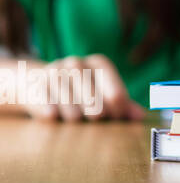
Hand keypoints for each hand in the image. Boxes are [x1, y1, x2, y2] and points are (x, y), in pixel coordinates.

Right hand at [24, 54, 145, 121]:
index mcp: (100, 63)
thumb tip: (140, 117)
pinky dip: (55, 116)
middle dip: (96, 117)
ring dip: (75, 119)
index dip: (118, 113)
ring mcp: (56, 71)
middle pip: (95, 103)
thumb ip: (122, 104)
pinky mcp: (36, 84)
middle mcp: (78, 63)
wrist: (39, 81)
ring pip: (72, 110)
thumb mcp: (102, 93)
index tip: (115, 120)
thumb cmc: (80, 91)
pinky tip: (55, 116)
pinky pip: (49, 109)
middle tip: (94, 120)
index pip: (117, 95)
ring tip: (74, 118)